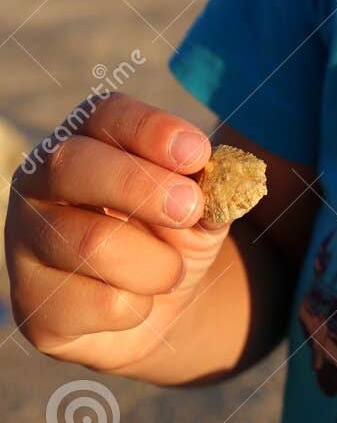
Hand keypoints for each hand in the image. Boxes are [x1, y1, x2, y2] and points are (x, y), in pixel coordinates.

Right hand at [5, 90, 228, 374]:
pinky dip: (140, 307)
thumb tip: (224, 180)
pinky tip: (134, 303)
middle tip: (190, 209)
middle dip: (142, 187)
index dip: (149, 130)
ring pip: (94, 243)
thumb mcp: (201, 205)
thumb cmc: (173, 235)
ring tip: (169, 271)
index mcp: (84, 140)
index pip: (104, 115)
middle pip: (75, 167)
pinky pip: (100, 304)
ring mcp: (26, 242)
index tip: (196, 153)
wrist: (157, 305)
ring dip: (158, 265)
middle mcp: (41, 182)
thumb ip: (210, 189)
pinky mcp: (33, 304)